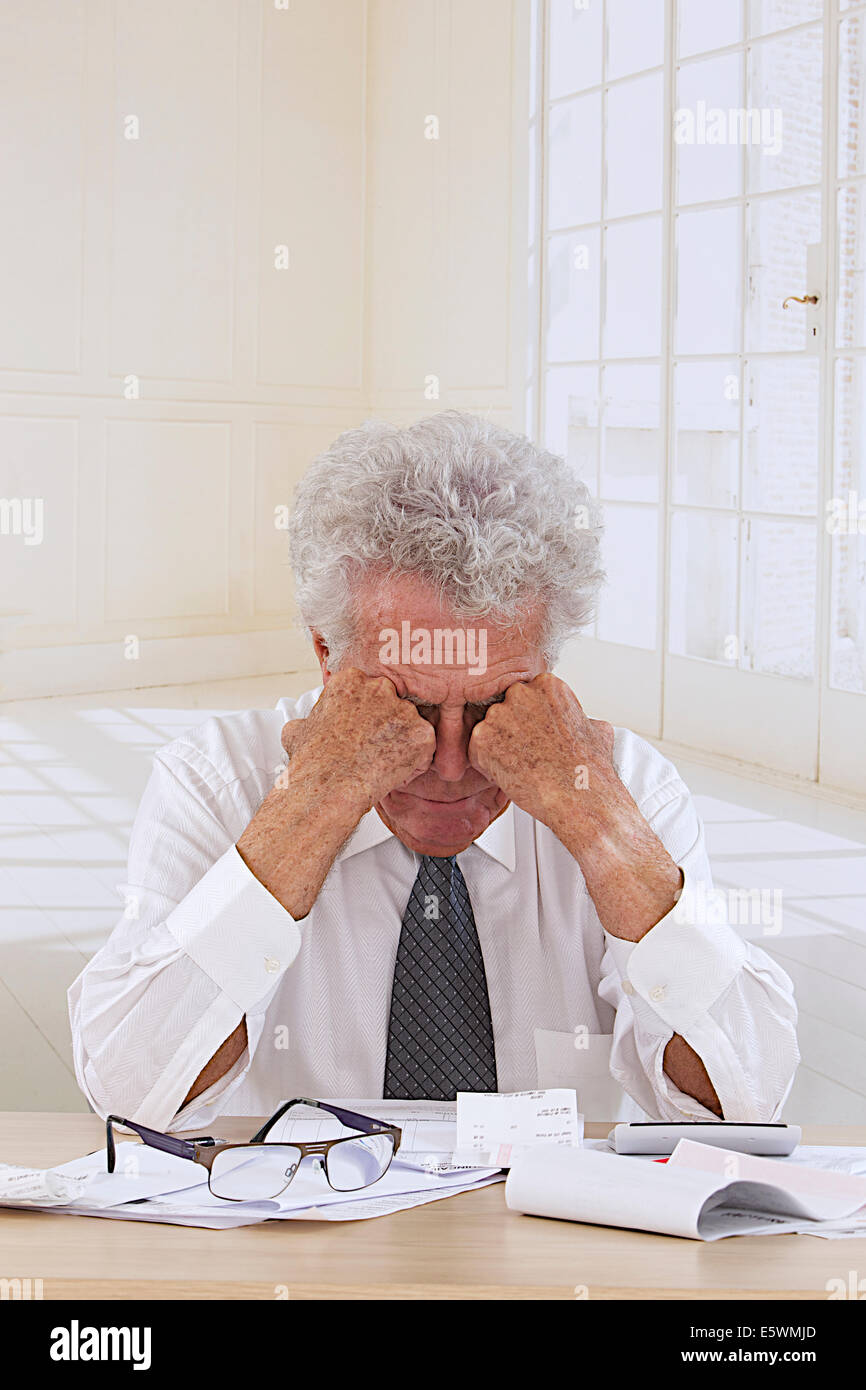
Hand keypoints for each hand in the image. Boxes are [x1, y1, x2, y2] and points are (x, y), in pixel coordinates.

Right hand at [280, 667, 435, 812]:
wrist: (330, 787)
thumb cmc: (313, 762)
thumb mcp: (297, 731)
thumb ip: (307, 720)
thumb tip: (300, 728)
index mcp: (351, 680)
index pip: (368, 692)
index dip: (364, 715)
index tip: (356, 732)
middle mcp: (381, 687)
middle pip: (392, 705)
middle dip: (386, 726)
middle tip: (370, 749)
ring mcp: (405, 710)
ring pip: (410, 727)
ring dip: (401, 744)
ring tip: (379, 763)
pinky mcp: (423, 735)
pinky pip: (425, 749)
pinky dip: (413, 764)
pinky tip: (391, 773)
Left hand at [468, 672, 681, 939]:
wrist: (581, 799)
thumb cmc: (590, 771)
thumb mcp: (596, 730)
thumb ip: (578, 717)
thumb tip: (586, 722)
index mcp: (548, 685)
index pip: (523, 696)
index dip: (528, 720)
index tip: (537, 738)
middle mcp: (521, 692)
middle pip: (502, 708)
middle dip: (510, 731)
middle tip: (527, 755)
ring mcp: (500, 714)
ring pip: (487, 729)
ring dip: (497, 748)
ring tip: (523, 767)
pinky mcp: (482, 739)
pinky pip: (475, 751)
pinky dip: (487, 766)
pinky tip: (511, 775)